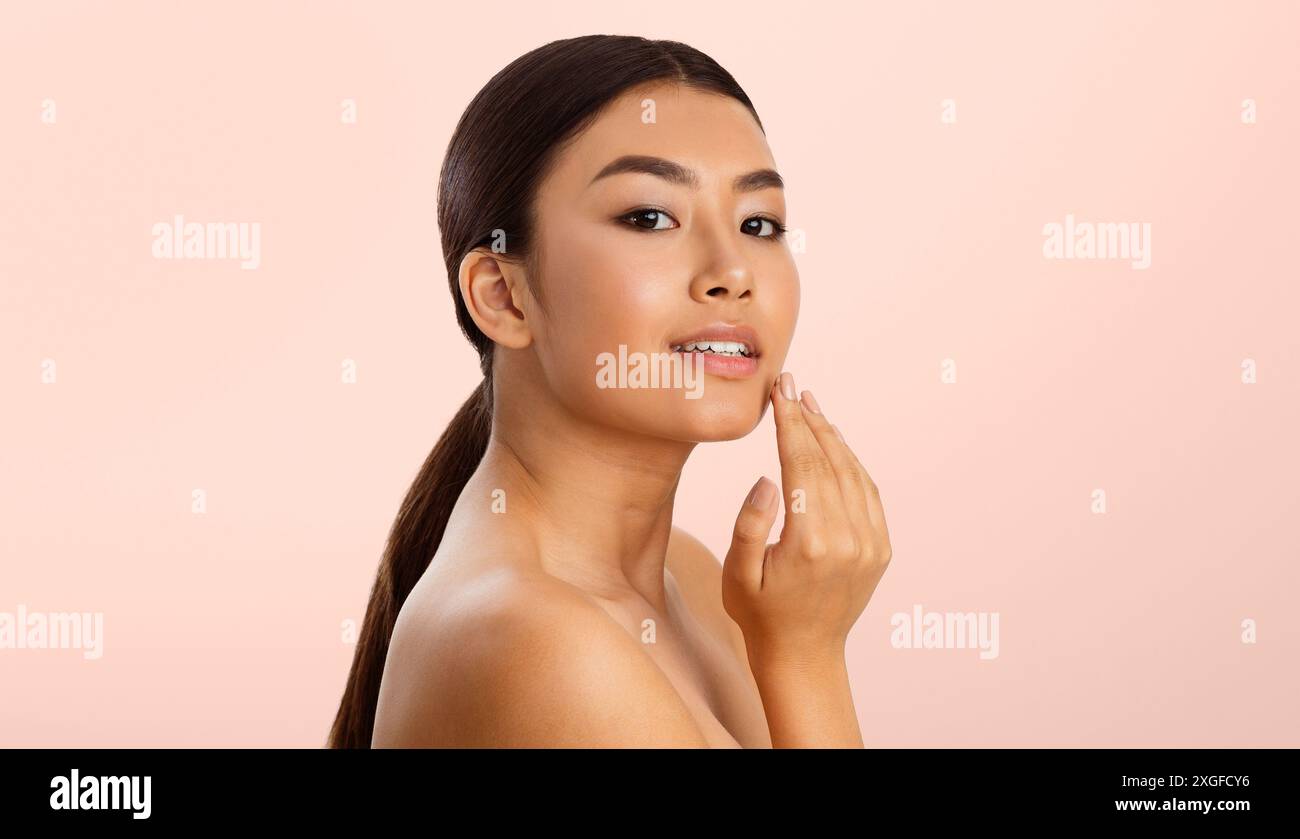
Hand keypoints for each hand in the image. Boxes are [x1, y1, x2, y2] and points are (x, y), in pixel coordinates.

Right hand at [721, 371, 891, 667]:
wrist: (803, 654)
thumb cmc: (759, 613)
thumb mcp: (737, 574)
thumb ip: (749, 526)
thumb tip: (769, 478)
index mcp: (809, 543)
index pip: (800, 464)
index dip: (789, 423)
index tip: (779, 392)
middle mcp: (847, 540)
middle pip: (827, 461)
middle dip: (807, 419)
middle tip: (790, 386)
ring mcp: (869, 544)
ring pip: (852, 472)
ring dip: (831, 435)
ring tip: (809, 405)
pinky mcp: (880, 549)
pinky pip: (867, 492)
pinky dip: (851, 462)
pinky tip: (833, 442)